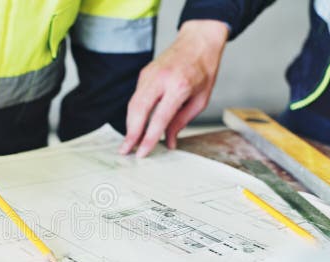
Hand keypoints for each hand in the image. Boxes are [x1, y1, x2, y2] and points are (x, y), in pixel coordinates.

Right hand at [120, 20, 228, 157]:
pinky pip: (136, 97)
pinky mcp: (144, 73)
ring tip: (128, 142)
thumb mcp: (200, 100)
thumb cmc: (204, 71)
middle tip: (126, 151)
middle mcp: (161, 79)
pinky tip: (134, 126)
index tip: (142, 153)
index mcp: (179, 86)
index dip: (148, 138)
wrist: (199, 41)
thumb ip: (182, 121)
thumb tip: (169, 142)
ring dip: (129, 125)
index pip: (159, 118)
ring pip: (133, 104)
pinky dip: (134, 113)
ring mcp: (149, 74)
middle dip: (131, 133)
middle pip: (138, 110)